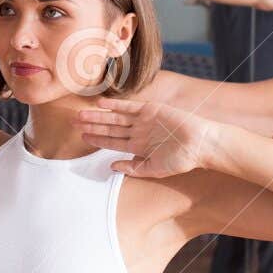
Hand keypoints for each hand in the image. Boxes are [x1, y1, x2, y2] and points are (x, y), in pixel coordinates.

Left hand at [76, 96, 223, 178]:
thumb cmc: (181, 160)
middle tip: (73, 121)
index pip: (112, 142)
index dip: (96, 139)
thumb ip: (132, 168)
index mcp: (138, 146)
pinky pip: (130, 107)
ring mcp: (143, 120)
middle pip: (110, 128)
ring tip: (81, 113)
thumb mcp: (154, 169)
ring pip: (116, 117)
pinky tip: (101, 103)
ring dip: (99, 115)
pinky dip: (116, 105)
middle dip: (92, 125)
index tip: (81, 136)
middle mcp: (138, 132)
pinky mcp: (151, 110)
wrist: (199, 144)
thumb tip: (111, 167)